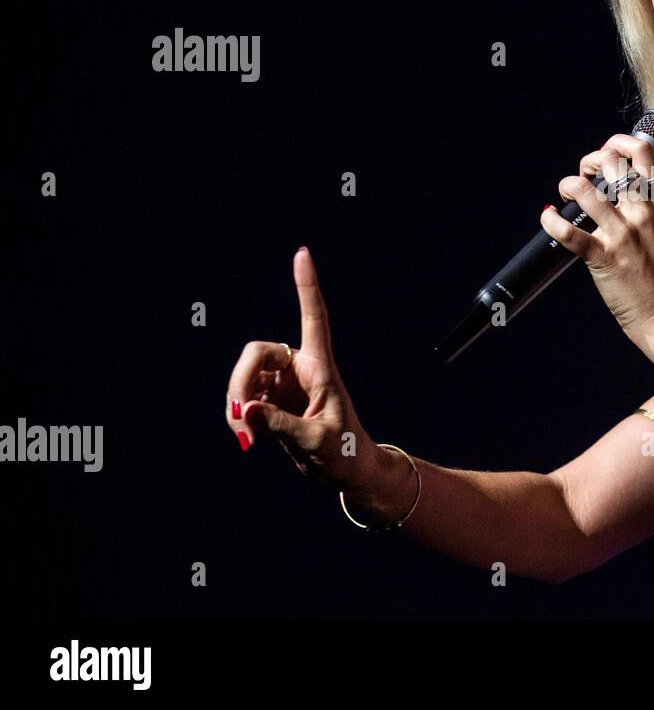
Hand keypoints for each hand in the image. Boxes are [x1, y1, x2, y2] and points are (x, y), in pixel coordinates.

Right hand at [224, 247, 376, 490]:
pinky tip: (247, 439)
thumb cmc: (345, 452)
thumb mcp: (317, 441)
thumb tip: (246, 411)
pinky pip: (242, 399)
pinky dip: (238, 417)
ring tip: (246, 438)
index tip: (302, 254)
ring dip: (237, 404)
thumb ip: (282, 426)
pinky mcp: (270, 401)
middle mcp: (300, 368)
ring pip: (244, 377)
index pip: (314, 317)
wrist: (346, 471)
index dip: (307, 286)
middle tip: (241, 417)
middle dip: (241, 382)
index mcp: (321, 366)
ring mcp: (283, 384)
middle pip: (257, 353)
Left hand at [540, 133, 653, 349]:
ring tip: (565, 192)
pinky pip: (568, 232)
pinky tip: (547, 216)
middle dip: (589, 161)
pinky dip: (551, 220)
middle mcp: (643, 214)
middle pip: (611, 163)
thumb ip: (652, 207)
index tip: (607, 150)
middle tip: (583, 176)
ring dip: (568, 184)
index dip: (619, 142)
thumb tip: (626, 185)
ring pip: (585, 190)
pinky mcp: (603, 258)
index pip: (644, 154)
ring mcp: (623, 235)